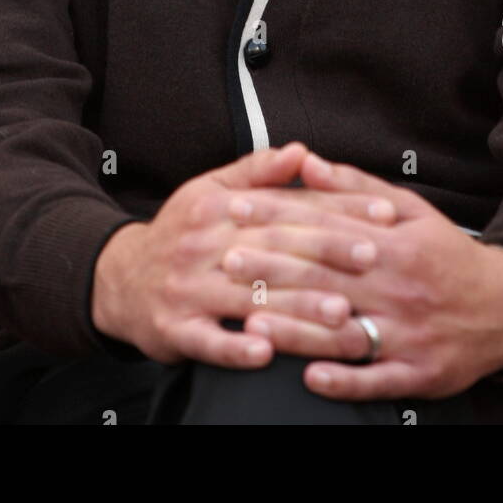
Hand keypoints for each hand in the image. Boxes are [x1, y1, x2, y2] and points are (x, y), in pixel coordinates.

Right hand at [90, 141, 399, 368]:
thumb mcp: (210, 190)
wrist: (120, 279)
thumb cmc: (180, 233)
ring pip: (249, 297)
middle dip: (327, 253)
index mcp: (220, 208)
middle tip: (373, 260)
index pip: (288, 206)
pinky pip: (207, 342)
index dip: (337, 209)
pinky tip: (268, 352)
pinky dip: (236, 349)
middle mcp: (204, 245)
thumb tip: (302, 150)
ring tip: (341, 314)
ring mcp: (187, 289)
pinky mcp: (174, 329)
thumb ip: (258, 171)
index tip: (382, 215)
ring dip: (297, 307)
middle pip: (275, 248)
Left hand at [224, 152, 502, 400]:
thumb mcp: (409, 209)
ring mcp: (408, 334)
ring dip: (297, 329)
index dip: (277, 217)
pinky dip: (343, 381)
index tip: (237, 209)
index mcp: (395, 244)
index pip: (324, 227)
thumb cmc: (446, 254)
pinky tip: (308, 377)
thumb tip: (308, 163)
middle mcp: (399, 287)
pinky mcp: (418, 373)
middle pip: (326, 278)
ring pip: (345, 332)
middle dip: (273, 268)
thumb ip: (354, 187)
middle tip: (227, 260)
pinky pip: (376, 380)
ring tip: (251, 321)